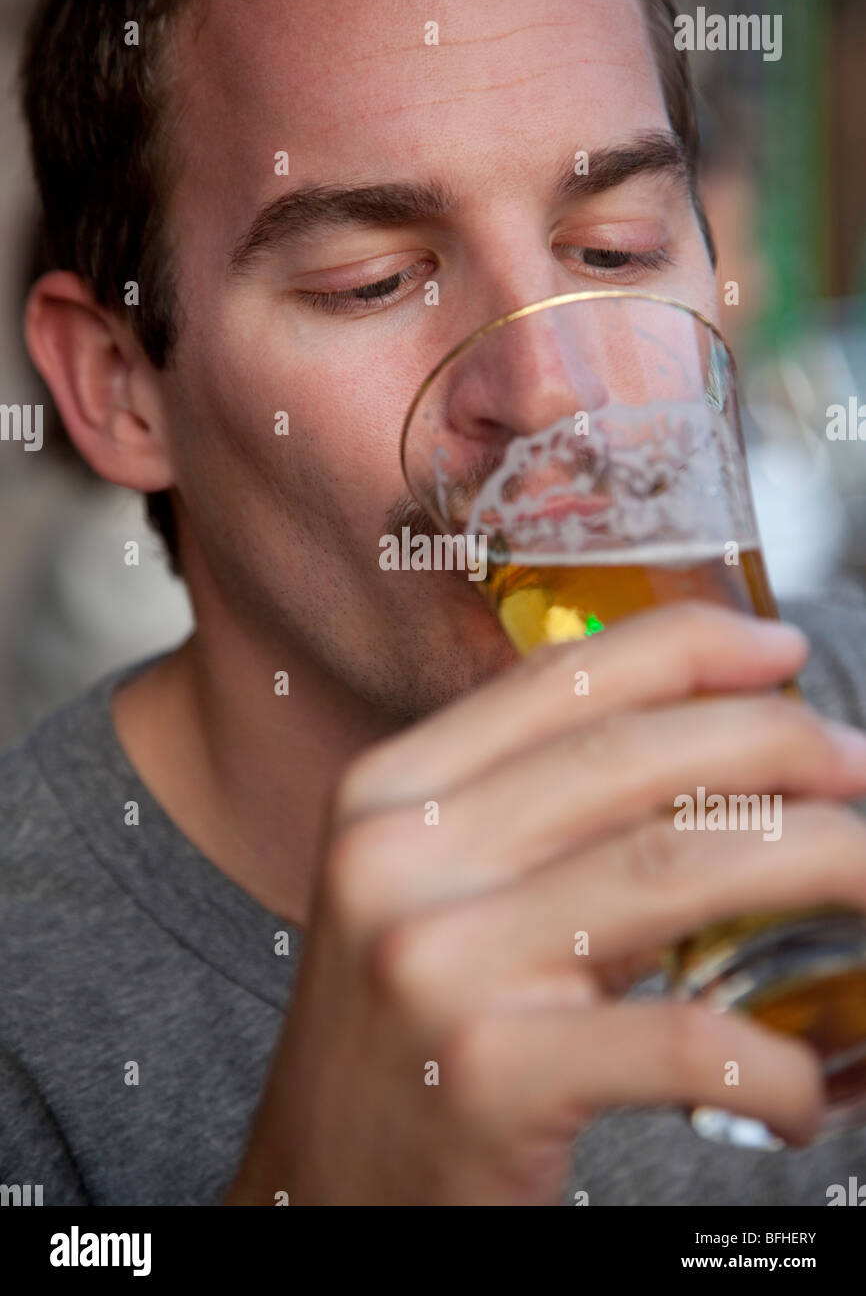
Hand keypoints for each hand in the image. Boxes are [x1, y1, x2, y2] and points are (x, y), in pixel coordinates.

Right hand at [224, 603, 865, 1205]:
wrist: (320, 1187)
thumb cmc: (400, 1030)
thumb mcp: (430, 888)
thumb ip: (529, 810)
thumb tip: (698, 746)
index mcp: (391, 792)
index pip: (560, 678)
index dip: (691, 647)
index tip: (782, 652)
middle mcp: (403, 858)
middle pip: (631, 758)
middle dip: (777, 742)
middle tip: (855, 767)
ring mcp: (441, 962)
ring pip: (674, 867)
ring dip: (812, 860)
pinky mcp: (488, 1074)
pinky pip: (677, 1042)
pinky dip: (772, 1060)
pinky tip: (804, 1082)